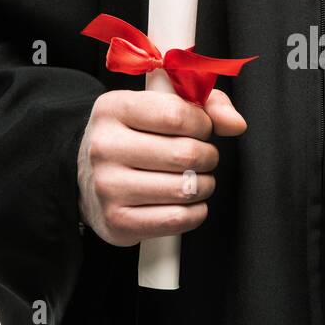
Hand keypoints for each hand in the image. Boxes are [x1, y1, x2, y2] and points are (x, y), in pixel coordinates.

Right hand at [78, 88, 246, 246]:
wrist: (89, 178)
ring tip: (195, 179)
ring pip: (185, 189)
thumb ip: (206, 104)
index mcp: (113, 109)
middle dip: (208, 156)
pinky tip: (187, 202)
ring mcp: (107, 187)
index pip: (176, 115)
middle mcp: (104, 147)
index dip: (203, 124)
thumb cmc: (135, 137)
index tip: (202, 130)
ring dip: (204, 185)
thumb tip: (235, 124)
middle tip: (203, 157)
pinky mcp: (117, 221)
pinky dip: (195, 212)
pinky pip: (177, 219)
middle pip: (185, 154)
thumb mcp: (161, 105)